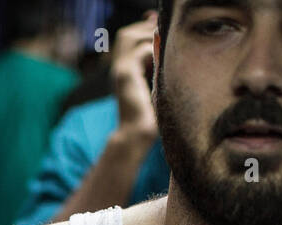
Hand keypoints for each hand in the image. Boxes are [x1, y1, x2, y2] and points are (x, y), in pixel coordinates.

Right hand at [111, 13, 158, 143]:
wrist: (137, 135)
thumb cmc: (148, 117)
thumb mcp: (154, 86)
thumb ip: (156, 67)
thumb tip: (164, 50)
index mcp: (124, 71)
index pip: (130, 40)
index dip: (144, 33)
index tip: (161, 36)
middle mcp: (118, 68)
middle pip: (127, 34)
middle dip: (146, 31)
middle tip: (163, 38)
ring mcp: (120, 70)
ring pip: (131, 37)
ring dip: (149, 38)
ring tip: (163, 50)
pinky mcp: (126, 75)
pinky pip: (142, 50)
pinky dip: (155, 52)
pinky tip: (163, 65)